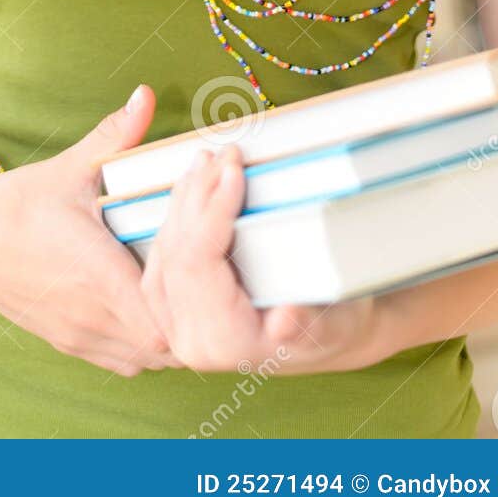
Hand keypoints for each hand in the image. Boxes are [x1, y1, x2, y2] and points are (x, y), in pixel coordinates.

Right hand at [0, 85, 176, 376]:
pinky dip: (143, 347)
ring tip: (183, 297)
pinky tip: (149, 311)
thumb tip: (147, 94)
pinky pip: (123, 362)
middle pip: (165, 348)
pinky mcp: (68, 343)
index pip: (161, 321)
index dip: (190, 304)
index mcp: (96, 273)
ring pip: (146, 361)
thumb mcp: (70, 166)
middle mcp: (90, 315)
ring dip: (170, 338)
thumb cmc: (18, 202)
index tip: (203, 271)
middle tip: (206, 282)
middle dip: (191, 321)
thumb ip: (115, 135)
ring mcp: (78, 335)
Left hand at [141, 144, 386, 375]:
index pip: (198, 265)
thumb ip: (306, 325)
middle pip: (175, 253)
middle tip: (226, 154)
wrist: (329, 339)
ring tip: (207, 160)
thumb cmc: (334, 326)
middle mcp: (193, 340)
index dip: (211, 212)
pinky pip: (163, 256)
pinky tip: (192, 186)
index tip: (234, 170)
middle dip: (198, 195)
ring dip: (183, 200)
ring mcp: (178, 326)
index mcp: (226, 342)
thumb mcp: (332, 325)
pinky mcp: (175, 310)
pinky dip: (176, 217)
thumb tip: (286, 318)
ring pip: (164, 251)